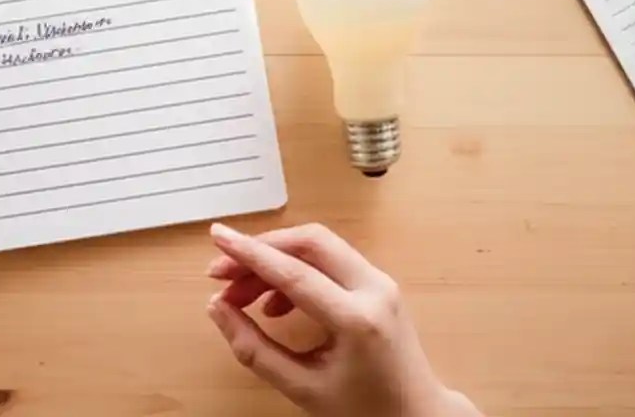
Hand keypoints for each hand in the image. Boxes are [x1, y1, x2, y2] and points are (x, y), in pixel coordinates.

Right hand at [205, 223, 480, 416]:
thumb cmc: (365, 409)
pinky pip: (331, 262)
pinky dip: (296, 271)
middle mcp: (374, 290)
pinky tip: (274, 304)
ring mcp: (381, 283)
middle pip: (309, 242)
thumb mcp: (302, 388)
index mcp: (358, 320)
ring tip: (241, 296)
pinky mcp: (378, 284)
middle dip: (260, 250)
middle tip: (222, 271)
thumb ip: (255, 349)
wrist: (417, 416)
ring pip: (319, 248)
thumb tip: (218, 309)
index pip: (294, 272)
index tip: (217, 236)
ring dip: (276, 261)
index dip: (250, 253)